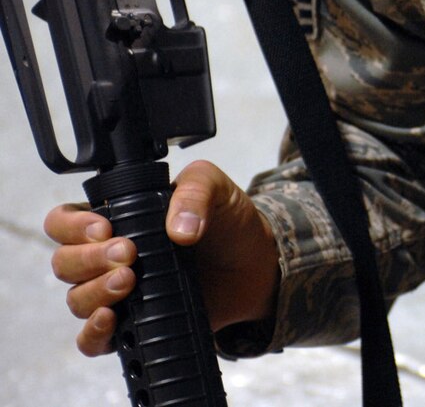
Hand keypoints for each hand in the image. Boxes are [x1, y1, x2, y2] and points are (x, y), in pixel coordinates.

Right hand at [44, 160, 279, 356]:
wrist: (256, 262)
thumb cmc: (228, 220)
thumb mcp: (215, 187)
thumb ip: (195, 190)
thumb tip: (179, 230)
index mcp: (117, 217)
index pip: (64, 222)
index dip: (73, 226)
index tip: (105, 229)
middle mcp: (107, 257)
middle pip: (65, 262)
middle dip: (89, 258)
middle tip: (128, 253)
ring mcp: (117, 293)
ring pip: (76, 298)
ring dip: (95, 291)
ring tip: (130, 280)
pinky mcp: (133, 325)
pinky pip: (92, 340)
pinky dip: (92, 333)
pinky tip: (111, 320)